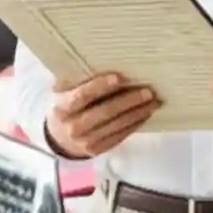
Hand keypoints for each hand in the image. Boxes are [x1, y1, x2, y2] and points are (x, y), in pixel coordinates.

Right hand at [45, 72, 159, 158]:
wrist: (59, 137)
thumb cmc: (67, 106)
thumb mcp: (65, 92)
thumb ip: (80, 81)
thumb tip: (108, 62)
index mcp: (63, 108)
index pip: (82, 96)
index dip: (100, 86)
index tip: (119, 77)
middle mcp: (73, 127)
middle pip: (105, 112)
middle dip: (128, 101)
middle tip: (148, 91)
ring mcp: (86, 141)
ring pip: (116, 125)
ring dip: (137, 113)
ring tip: (154, 102)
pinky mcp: (97, 150)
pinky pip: (120, 136)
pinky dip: (135, 124)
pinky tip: (146, 114)